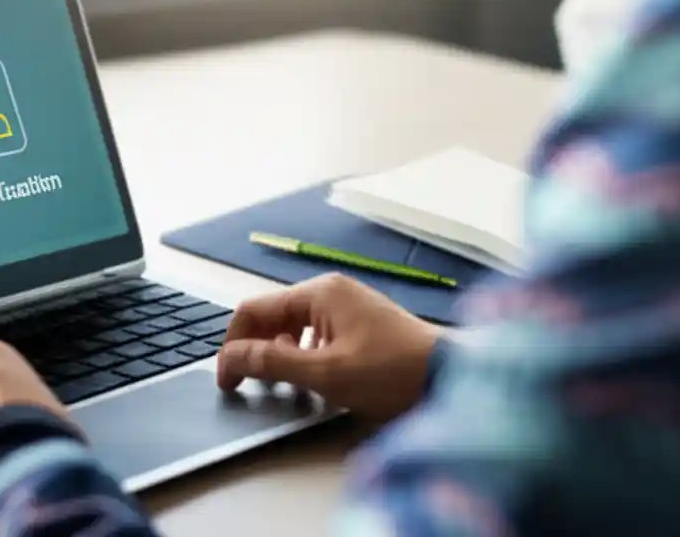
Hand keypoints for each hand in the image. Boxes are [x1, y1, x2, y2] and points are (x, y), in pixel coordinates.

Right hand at [217, 274, 442, 421]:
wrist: (451, 381)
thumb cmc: (391, 373)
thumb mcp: (325, 372)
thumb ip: (272, 362)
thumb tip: (230, 358)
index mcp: (319, 293)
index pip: (253, 311)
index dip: (233, 345)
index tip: (228, 382)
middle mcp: (330, 291)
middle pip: (272, 317)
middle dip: (255, 350)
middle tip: (248, 387)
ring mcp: (348, 307)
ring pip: (292, 328)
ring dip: (278, 355)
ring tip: (279, 387)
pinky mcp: (361, 326)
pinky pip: (315, 335)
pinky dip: (302, 356)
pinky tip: (310, 381)